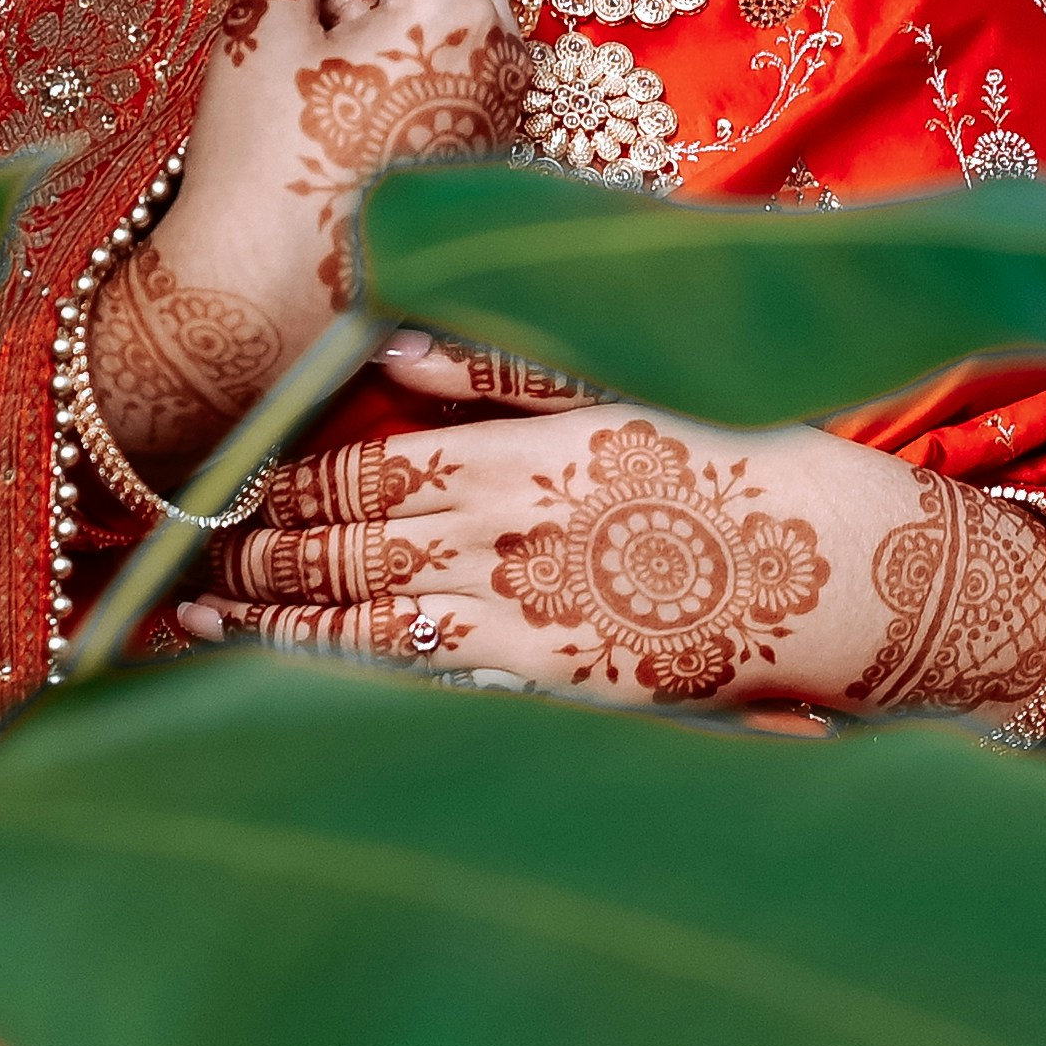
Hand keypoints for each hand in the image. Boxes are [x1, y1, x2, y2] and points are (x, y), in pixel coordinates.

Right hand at [82, 0, 533, 481]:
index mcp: (457, 14)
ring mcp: (490, 106)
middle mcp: (497, 56)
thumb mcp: (262, 33)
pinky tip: (323, 2)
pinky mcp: (469, 146)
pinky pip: (437, 52)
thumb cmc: (262, 169)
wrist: (261, 305)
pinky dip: (383, 19)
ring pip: (435, 0)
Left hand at [168, 337, 1045, 715]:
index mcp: (513, 454)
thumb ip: (504, 361)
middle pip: (341, 555)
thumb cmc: (758, 463)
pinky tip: (303, 702)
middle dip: (253, 564)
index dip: (277, 489)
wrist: (865, 575)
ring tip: (200, 633)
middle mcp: (502, 542)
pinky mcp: (562, 698)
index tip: (219, 496)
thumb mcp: (636, 377)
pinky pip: (431, 699)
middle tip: (180, 574)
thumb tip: (386, 343)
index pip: (356, 473)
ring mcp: (527, 629)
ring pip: (363, 633)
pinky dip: (352, 697)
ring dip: (272, 634)